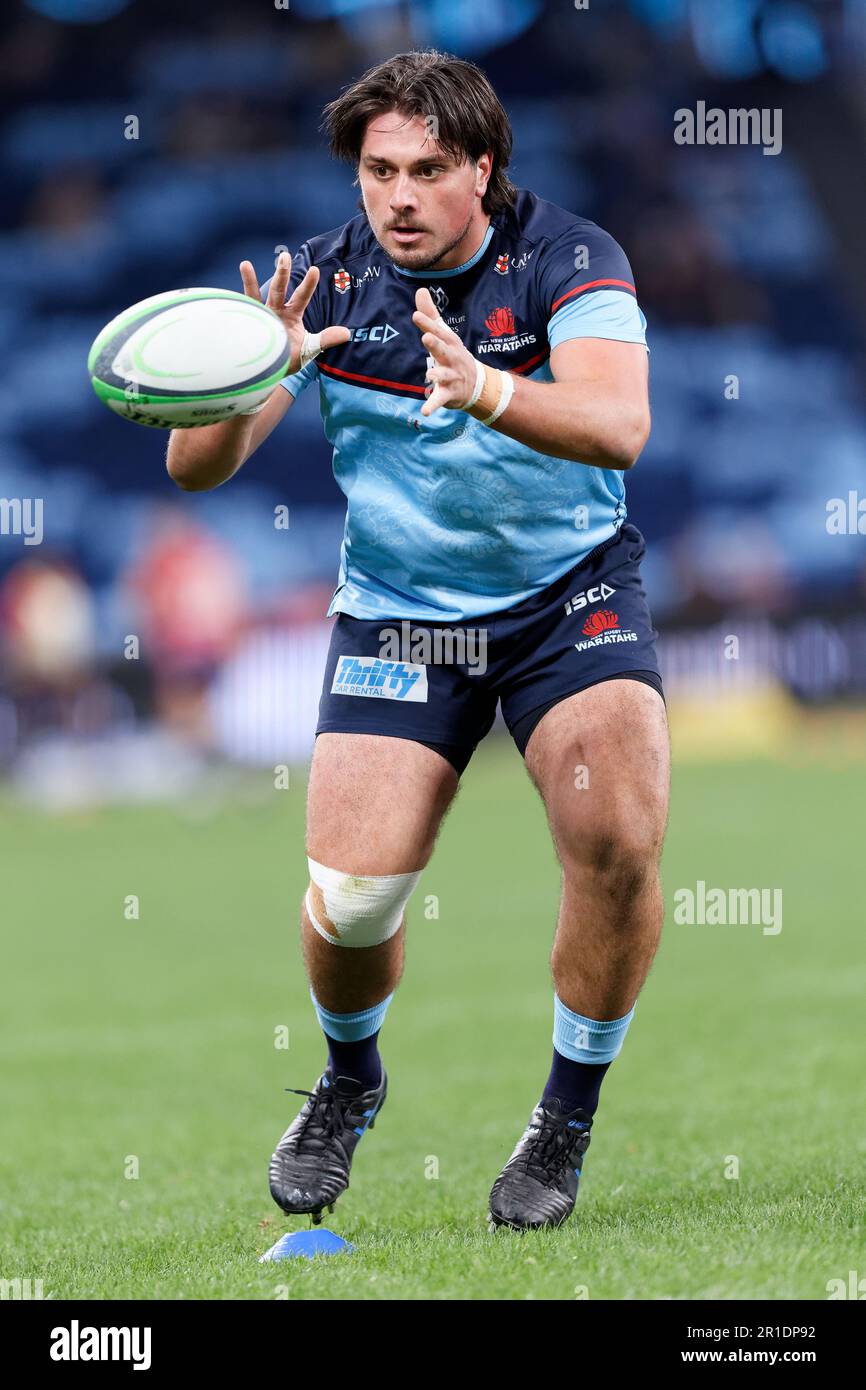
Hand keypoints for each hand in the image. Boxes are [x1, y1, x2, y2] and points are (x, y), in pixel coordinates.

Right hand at [239, 252, 349, 373]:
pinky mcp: (247, 325)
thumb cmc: (289, 358)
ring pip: (255, 296)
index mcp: (291, 314)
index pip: (301, 296)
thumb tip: (347, 334)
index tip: (314, 270)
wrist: (271, 371)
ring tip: (245, 264)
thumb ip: (326, 339)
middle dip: (281, 273)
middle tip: (285, 256)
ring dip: (250, 281)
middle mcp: (275, 311)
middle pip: (279, 289)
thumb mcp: (309, 348)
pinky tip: (228, 294)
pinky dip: (236, 304)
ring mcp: (259, 317)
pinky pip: (241, 312)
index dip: (307, 285)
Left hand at [412, 287, 480, 415]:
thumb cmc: (454, 355)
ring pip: (444, 375)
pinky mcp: (449, 394)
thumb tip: (420, 289)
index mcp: (448, 343)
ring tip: (429, 375)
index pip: (438, 331)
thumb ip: (430, 314)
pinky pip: (439, 400)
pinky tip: (425, 413)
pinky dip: (432, 406)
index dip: (428, 323)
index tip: (416, 315)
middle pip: (443, 349)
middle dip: (436, 343)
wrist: (477, 385)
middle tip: (427, 337)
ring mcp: (452, 376)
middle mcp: (451, 358)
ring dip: (437, 375)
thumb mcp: (444, 334)